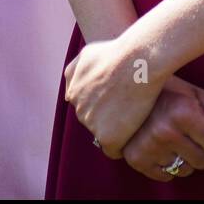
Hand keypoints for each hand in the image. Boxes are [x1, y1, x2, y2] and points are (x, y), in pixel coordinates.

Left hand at [64, 36, 169, 156]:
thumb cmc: (116, 53)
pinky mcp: (107, 137)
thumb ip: (73, 73)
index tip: (120, 99)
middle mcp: (78, 111)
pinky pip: (114, 150)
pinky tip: (135, 131)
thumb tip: (67, 95)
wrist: (135, 61)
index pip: (88, 108)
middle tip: (131, 107)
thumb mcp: (86, 54)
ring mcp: (91, 125)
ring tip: (136, 116)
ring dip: (119, 130)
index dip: (106, 105)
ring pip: (106, 135)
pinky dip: (124, 144)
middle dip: (111, 118)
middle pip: (96, 123)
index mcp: (73, 94)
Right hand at [118, 74, 203, 182]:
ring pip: (185, 170)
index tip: (198, 122)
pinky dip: (165, 165)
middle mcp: (164, 131)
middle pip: (203, 162)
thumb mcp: (201, 97)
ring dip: (183, 157)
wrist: (131, 88)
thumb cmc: (172, 93)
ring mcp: (148, 146)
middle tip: (184, 129)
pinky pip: (165, 176)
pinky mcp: (135, 158)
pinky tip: (159, 146)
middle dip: (199, 148)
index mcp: (183, 112)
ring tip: (171, 136)